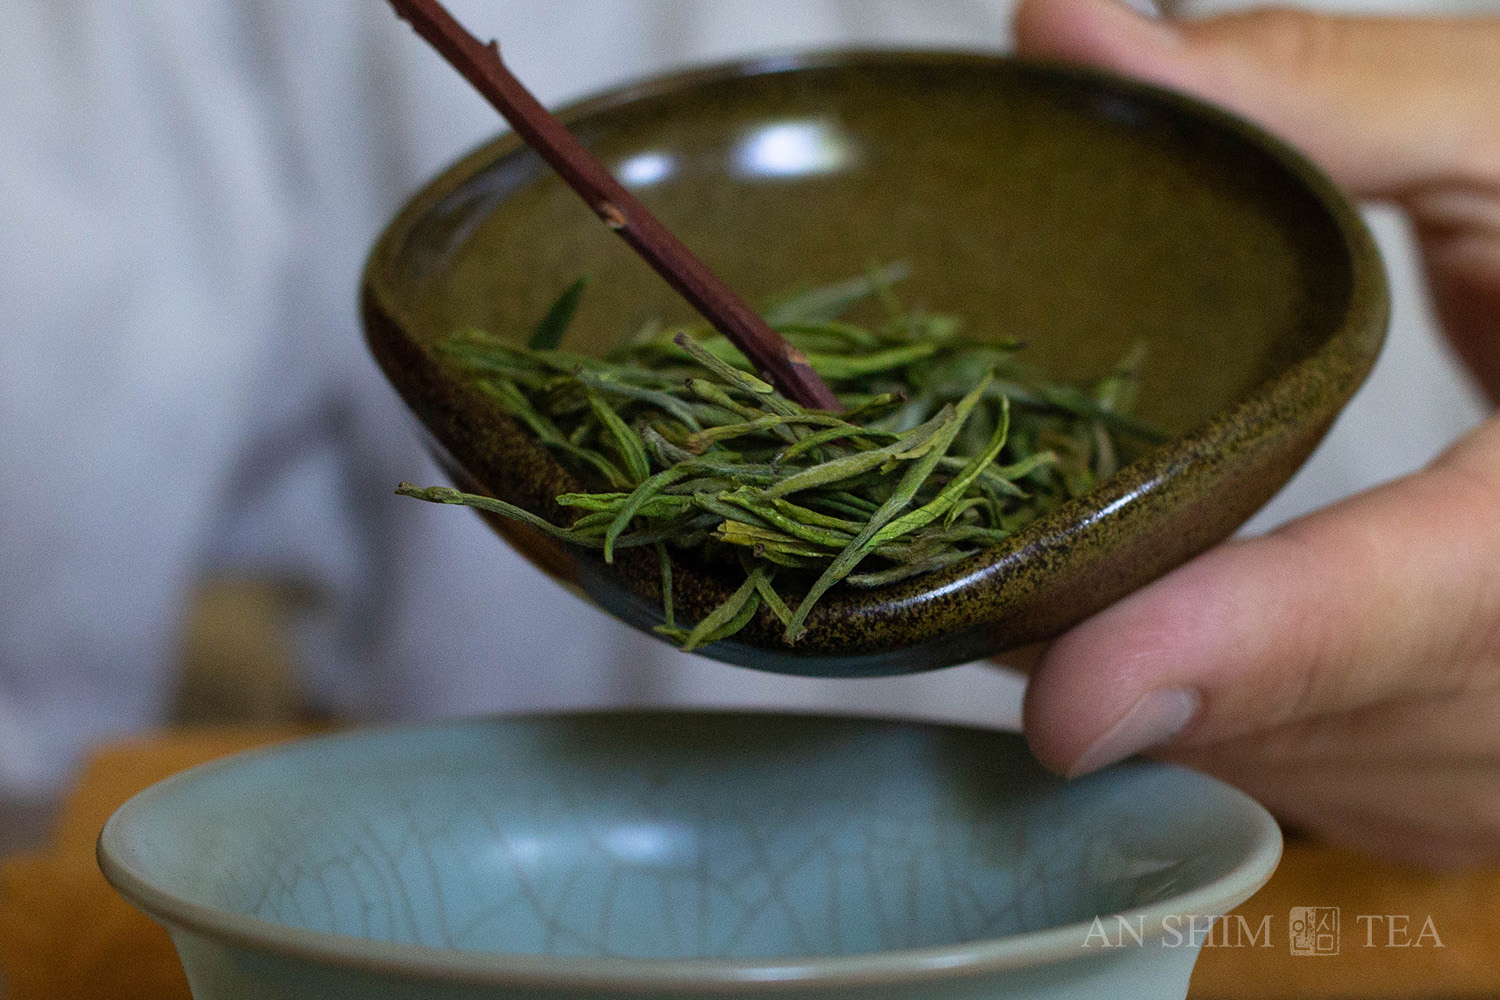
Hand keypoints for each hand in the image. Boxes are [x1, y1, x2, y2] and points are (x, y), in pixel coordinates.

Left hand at [1013, 1, 1499, 866]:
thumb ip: (1310, 95)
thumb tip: (1063, 31)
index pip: (1433, 603)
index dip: (1256, 649)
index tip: (1071, 695)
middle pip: (1321, 711)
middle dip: (1130, 640)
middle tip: (979, 544)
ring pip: (1304, 771)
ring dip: (1160, 680)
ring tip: (1064, 562)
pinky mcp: (1488, 790)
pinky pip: (1320, 787)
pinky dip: (1222, 713)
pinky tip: (1173, 623)